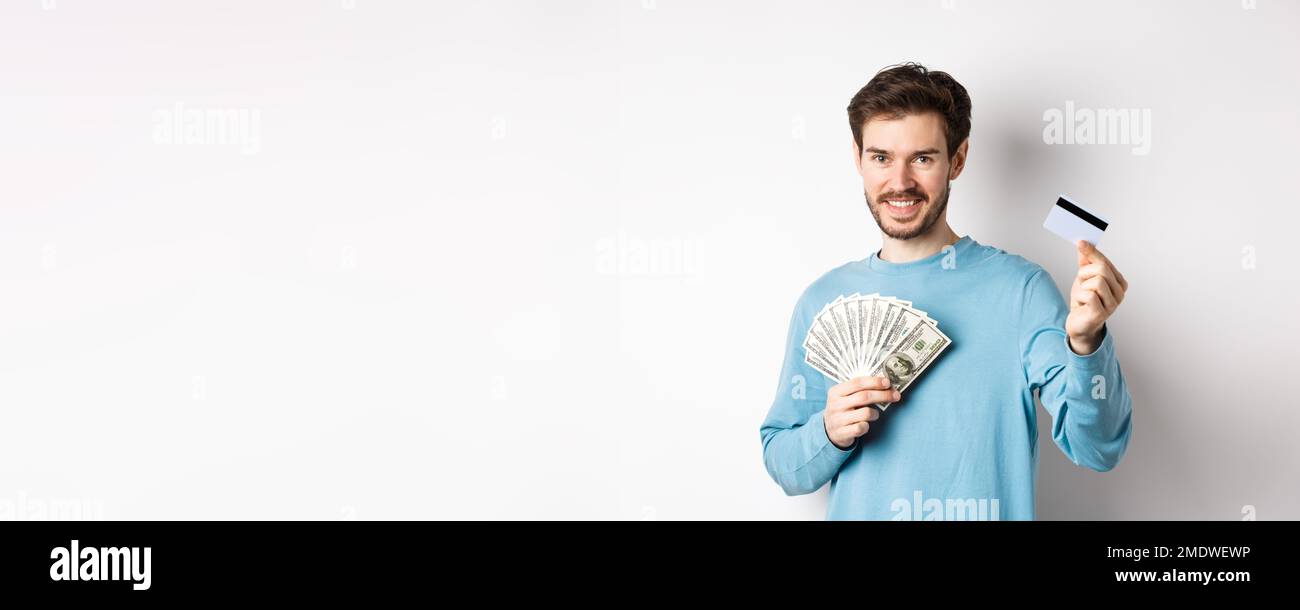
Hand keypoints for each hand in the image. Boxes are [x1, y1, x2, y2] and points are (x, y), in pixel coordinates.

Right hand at [824, 376, 899, 448]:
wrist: (829, 430)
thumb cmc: (843, 409)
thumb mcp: (844, 396)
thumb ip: (859, 389)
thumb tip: (883, 382)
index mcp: (836, 392)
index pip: (857, 383)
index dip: (874, 381)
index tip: (887, 382)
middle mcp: (836, 404)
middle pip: (864, 396)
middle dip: (883, 395)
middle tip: (895, 395)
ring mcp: (838, 419)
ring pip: (866, 413)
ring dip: (875, 413)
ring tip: (874, 414)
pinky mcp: (842, 432)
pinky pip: (862, 427)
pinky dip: (867, 426)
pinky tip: (865, 424)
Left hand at [1065, 240, 1127, 354]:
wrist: (1079, 324)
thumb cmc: (1084, 301)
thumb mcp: (1084, 278)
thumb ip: (1086, 261)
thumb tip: (1084, 243)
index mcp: (1119, 282)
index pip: (1105, 262)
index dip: (1092, 252)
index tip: (1080, 242)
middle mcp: (1120, 293)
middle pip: (1102, 269)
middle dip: (1085, 274)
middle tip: (1081, 283)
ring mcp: (1113, 304)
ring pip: (1096, 281)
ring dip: (1082, 287)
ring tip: (1082, 296)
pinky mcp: (1101, 313)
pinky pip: (1088, 295)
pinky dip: (1080, 297)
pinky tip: (1081, 305)